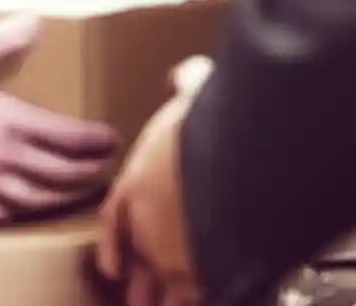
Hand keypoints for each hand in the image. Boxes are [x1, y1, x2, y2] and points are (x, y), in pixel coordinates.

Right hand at [0, 14, 119, 220]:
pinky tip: (31, 205)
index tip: (112, 139)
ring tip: (81, 189)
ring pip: (41, 200)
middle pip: (65, 175)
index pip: (71, 139)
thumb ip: (1, 39)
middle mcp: (5, 160)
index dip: (98, 141)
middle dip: (91, 172)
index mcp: (9, 123)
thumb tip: (36, 21)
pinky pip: (8, 214)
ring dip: (68, 195)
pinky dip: (29, 211)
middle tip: (106, 167)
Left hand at [96, 57, 213, 305]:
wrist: (243, 159)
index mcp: (134, 189)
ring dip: (170, 303)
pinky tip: (223, 300)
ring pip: (168, 296)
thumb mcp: (194, 97)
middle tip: (139, 300)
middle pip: (137, 270)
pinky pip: (208, 298)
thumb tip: (188, 73)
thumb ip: (187, 85)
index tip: (111, 268)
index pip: (112, 224)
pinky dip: (211, 300)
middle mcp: (149, 231)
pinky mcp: (213, 276)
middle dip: (140, 287)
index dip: (113, 248)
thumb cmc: (211, 128)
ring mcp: (179, 260)